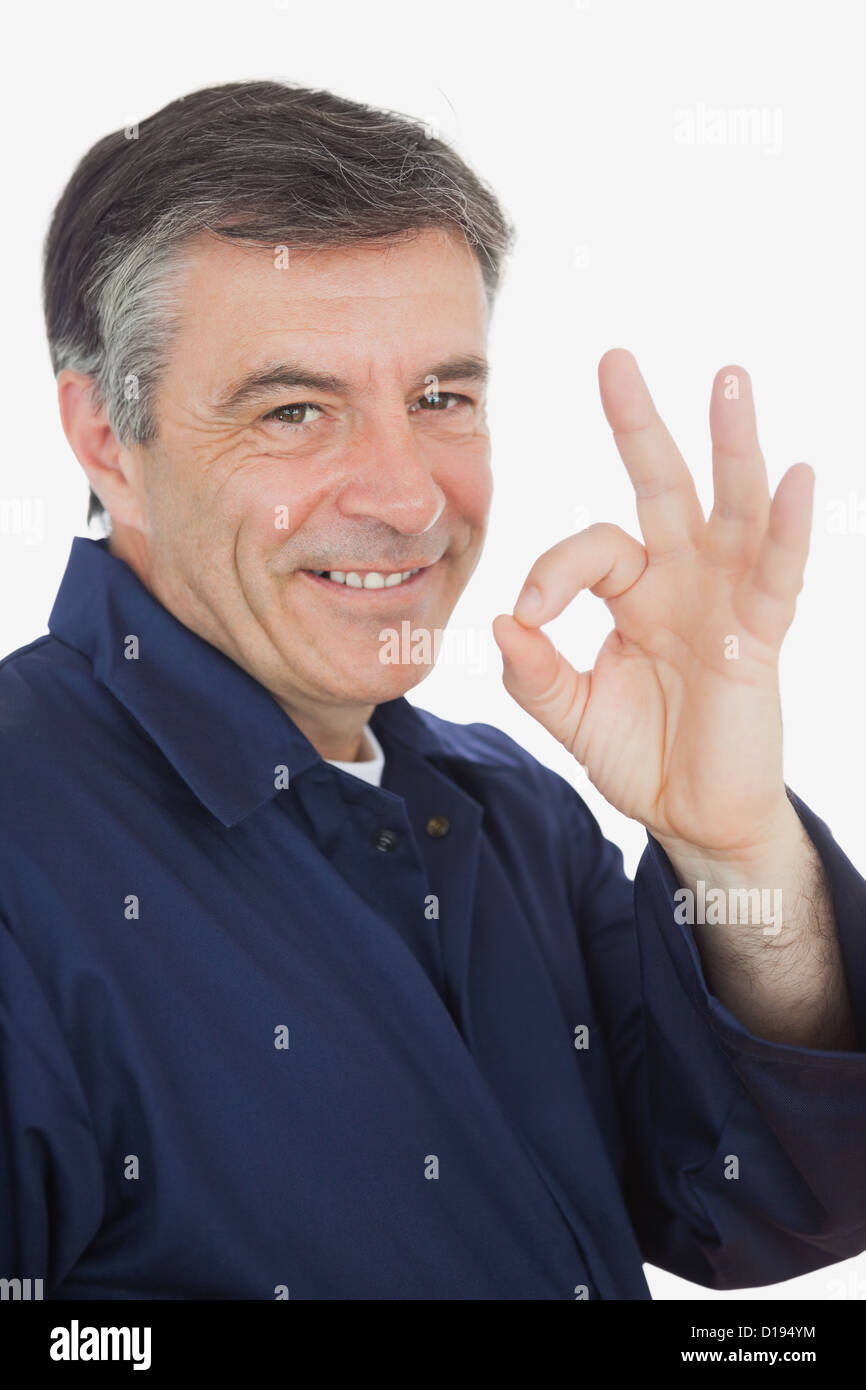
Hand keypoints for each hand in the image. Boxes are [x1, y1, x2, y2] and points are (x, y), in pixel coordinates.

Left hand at [492, 349, 813, 859]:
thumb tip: (505, 622)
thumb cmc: (640, 754)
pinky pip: (779, 574)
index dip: (553, 574)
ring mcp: (725, 600)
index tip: (529, 620)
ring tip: (729, 379)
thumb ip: (536, 674)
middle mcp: (681, 580)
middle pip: (662, 486)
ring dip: (730, 445)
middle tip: (614, 360)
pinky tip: (796, 477)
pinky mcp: (761, 634)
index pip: (592, 549)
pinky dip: (789, 528)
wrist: (692, 816)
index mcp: (634, 592)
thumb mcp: (574, 714)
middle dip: (639, 424)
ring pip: (730, 508)